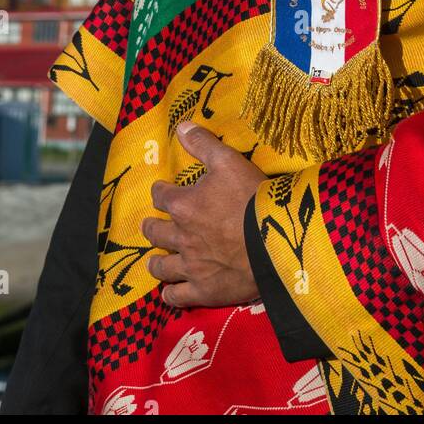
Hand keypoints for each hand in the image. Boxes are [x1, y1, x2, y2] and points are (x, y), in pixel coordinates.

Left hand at [142, 122, 266, 307]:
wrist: (273, 240)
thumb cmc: (251, 197)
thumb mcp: (228, 160)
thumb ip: (203, 143)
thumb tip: (180, 126)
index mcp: (183, 205)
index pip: (161, 196)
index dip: (161, 192)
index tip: (163, 191)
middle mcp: (181, 237)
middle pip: (156, 233)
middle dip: (152, 228)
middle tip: (150, 227)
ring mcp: (191, 267)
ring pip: (161, 267)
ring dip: (156, 263)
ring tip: (154, 261)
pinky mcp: (204, 290)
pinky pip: (178, 296)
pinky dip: (170, 295)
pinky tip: (168, 294)